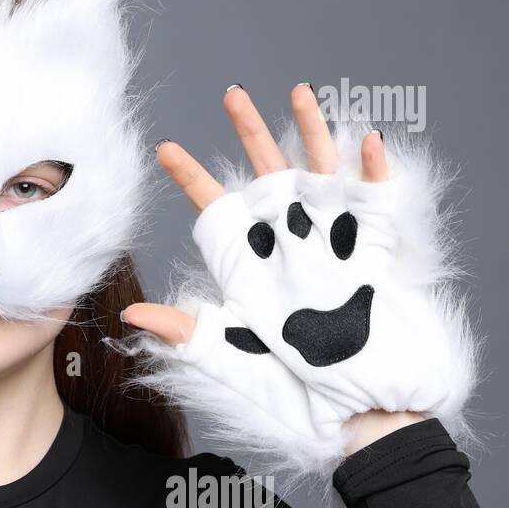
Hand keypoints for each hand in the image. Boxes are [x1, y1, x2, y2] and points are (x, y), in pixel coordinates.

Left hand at [120, 84, 474, 474]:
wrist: (364, 416)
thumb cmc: (300, 394)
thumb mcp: (233, 360)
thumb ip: (188, 332)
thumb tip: (133, 313)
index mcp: (253, 269)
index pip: (216, 211)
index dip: (191, 178)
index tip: (163, 147)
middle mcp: (290, 250)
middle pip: (267, 176)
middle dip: (250, 135)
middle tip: (232, 93)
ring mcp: (334, 248)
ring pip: (321, 174)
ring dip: (313, 132)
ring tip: (300, 91)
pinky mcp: (375, 256)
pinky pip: (374, 203)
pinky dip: (372, 170)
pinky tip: (364, 139)